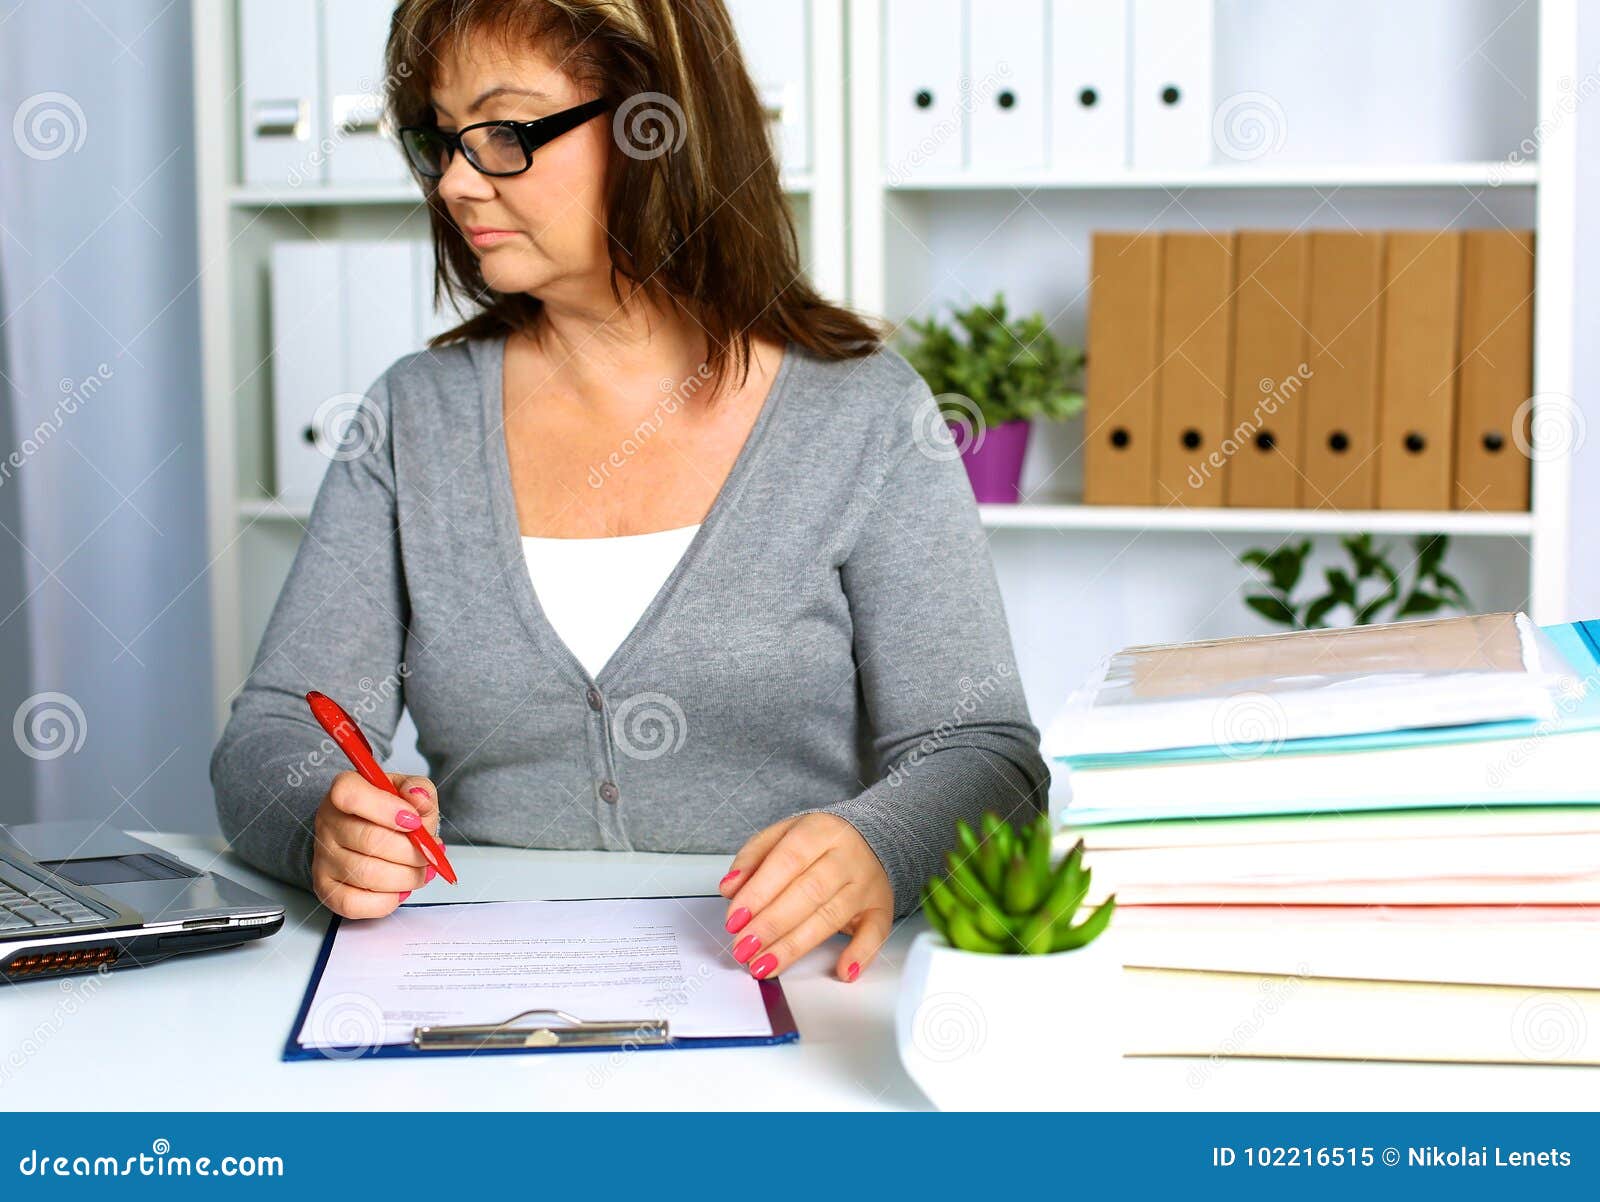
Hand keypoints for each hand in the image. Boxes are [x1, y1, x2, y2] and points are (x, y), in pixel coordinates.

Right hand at [312, 771, 441, 918]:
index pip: (350, 794)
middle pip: (370, 840)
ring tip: (420, 872)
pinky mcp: (325, 887)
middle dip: (411, 852)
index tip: (414, 821)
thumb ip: (418, 789)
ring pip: (367, 874)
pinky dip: (386, 901)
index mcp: (345, 789)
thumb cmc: (388, 811)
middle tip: (429, 855)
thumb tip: (420, 800)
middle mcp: (328, 822)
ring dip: (405, 878)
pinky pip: (354, 903)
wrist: (367, 833)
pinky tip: (399, 889)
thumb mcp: (407, 790)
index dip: (387, 809)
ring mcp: (323, 856)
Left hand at [718, 813, 892, 982]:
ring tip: (765, 965)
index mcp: (819, 831)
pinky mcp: (881, 908)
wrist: (871, 838)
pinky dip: (862, 954)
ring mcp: (866, 884)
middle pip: (808, 893)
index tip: (734, 919)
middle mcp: (846, 857)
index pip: (787, 862)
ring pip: (831, 916)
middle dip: (771, 924)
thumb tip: (730, 887)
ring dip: (796, 946)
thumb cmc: (818, 842)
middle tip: (744, 948)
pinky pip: (876, 933)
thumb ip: (753, 858)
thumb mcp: (782, 835)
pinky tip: (843, 970)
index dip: (759, 893)